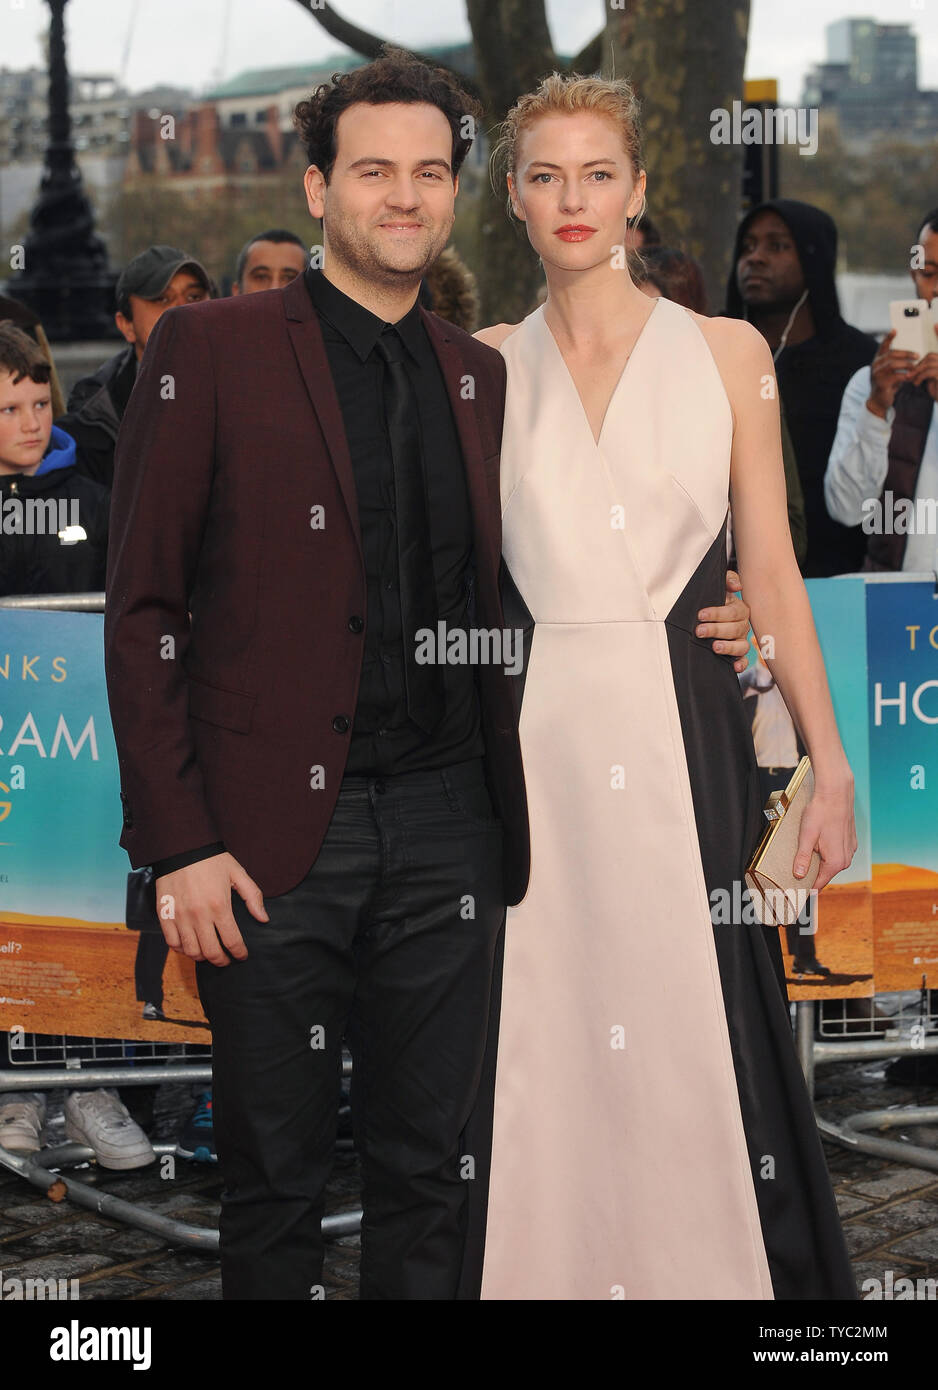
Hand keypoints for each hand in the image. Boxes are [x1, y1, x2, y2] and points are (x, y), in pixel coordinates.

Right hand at [154, 852, 267, 964]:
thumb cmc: (211, 860)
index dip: (239, 953)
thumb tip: (263, 919)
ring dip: (202, 957)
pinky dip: (182, 949)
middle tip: (226, 959)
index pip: (232, 941)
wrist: (181, 847)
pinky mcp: (164, 915)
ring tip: (209, 953)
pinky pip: (172, 943)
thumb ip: (253, 897)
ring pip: (191, 951)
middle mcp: (199, 916)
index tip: (242, 955)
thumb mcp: (238, 873)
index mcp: (219, 906)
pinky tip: (190, 946)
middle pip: (211, 952)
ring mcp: (179, 917)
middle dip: (222, 960)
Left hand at [697, 569, 750, 672]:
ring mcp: (740, 640)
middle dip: (716, 630)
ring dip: (729, 647)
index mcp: (739, 609)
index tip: (701, 614)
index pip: (732, 612)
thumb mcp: (720, 585)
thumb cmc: (716, 598)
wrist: (709, 612)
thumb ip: (728, 579)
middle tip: (699, 631)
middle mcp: (742, 625)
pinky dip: (741, 664)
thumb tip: (737, 586)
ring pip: (742, 645)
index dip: (717, 613)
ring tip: (714, 647)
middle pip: (735, 629)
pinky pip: (744, 659)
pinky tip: (735, 666)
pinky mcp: (737, 654)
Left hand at [793, 774, 857, 892]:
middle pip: (825, 874)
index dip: (806, 889)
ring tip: (805, 855)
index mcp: (836, 862)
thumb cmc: (820, 812)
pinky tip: (817, 843)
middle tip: (794, 874)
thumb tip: (799, 876)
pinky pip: (836, 853)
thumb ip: (803, 858)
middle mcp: (846, 859)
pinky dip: (826, 852)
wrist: (836, 793)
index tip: (795, 892)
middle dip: (811, 874)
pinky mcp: (850, 841)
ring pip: (831, 863)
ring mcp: (849, 850)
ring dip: (819, 861)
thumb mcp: (807, 836)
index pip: (819, 884)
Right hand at [867, 329, 920, 414]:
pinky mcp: (882, 383)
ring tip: (915, 366)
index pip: (882, 346)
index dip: (888, 338)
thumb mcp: (891, 371)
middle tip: (917, 355)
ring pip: (893, 364)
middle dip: (906, 353)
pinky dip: (905, 376)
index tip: (895, 330)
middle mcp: (875, 365)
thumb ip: (896, 362)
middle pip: (891, 354)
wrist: (879, 401)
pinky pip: (896, 376)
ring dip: (907, 364)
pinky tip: (911, 377)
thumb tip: (912, 353)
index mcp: (877, 360)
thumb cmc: (888, 384)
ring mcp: (877, 374)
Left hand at [906, 321, 937, 402]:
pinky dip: (919, 376)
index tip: (935, 325)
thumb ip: (926, 366)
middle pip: (930, 355)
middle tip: (908, 372)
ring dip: (916, 370)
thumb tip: (914, 363)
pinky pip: (929, 371)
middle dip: (917, 363)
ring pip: (928, 362)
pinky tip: (915, 383)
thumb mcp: (930, 376)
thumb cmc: (937, 389)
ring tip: (909, 378)